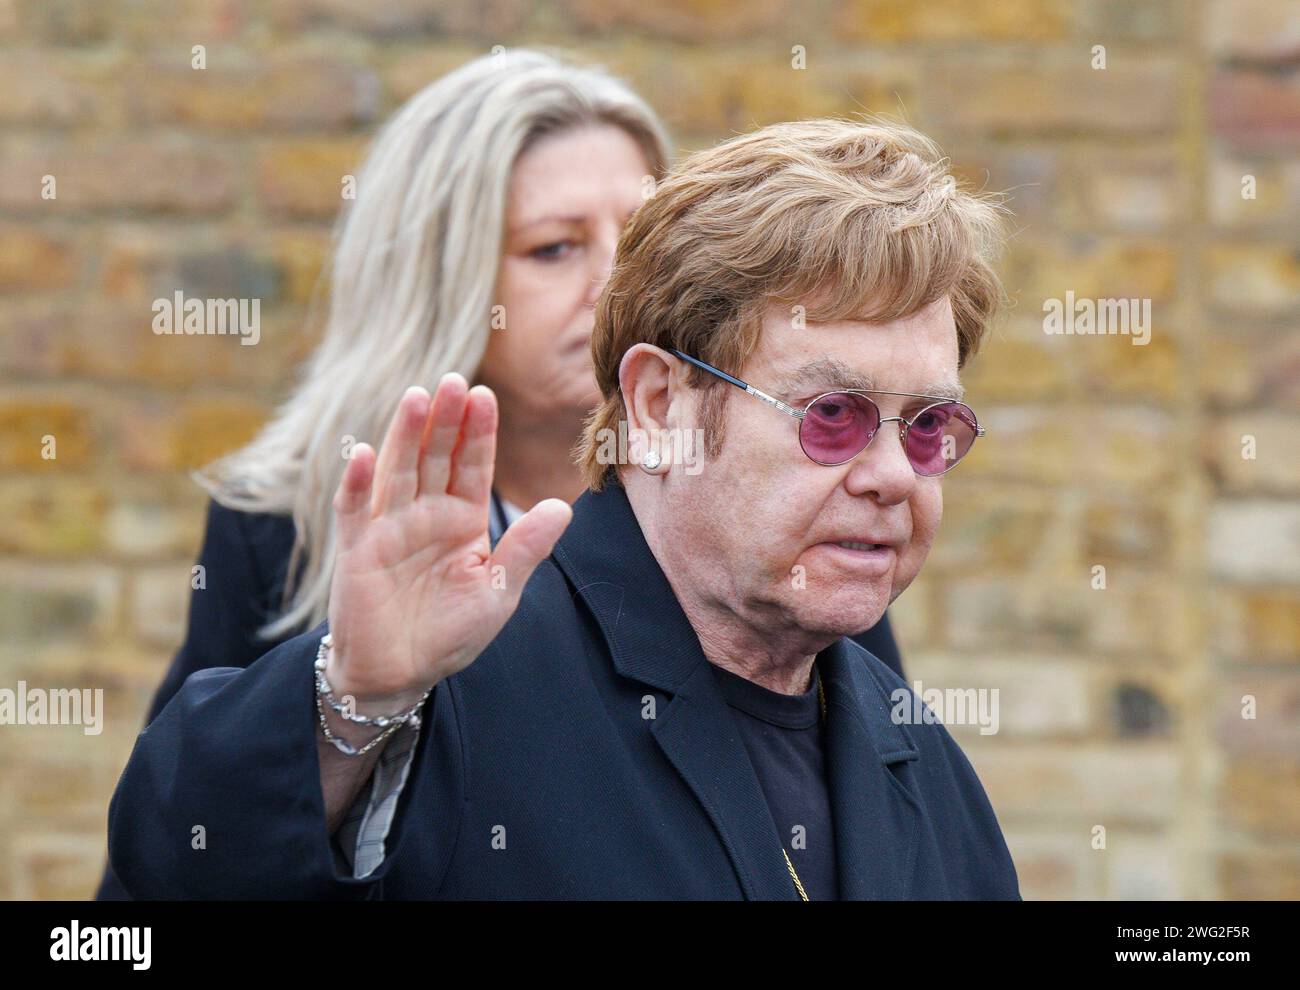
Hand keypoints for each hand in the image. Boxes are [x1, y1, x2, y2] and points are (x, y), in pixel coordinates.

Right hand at [324, 374, 571, 706]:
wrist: (400, 674)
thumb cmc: (450, 633)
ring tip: (418, 398)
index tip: (486, 397)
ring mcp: (389, 527)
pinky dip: (356, 482)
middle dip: (446, 420)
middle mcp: (425, 514)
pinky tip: (362, 453)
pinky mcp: (357, 549)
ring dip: (405, 434)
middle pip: (436, 457)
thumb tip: (562, 507)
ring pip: (397, 470)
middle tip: (456, 380)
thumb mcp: (498, 592)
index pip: (472, 466)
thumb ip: (525, 549)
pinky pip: (354, 509)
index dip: (478, 432)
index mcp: (462, 520)